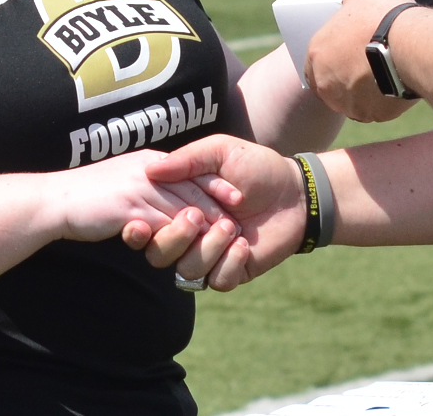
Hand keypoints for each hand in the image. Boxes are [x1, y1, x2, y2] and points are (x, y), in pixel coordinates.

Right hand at [46, 148, 227, 247]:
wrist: (53, 200)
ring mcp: (140, 189)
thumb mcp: (125, 178)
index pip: (191, 170)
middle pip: (193, 187)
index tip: (237, 197)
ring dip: (205, 220)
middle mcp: (149, 172)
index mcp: (149, 162)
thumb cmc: (87, 192)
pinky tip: (195, 245)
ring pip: (184, 205)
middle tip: (240, 218)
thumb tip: (172, 196)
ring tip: (225, 231)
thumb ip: (150, 181)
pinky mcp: (130, 210)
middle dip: (219, 203)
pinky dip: (183, 234)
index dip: (215, 184)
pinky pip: (164, 223)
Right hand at [137, 135, 307, 290]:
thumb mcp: (221, 151)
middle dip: (174, 238)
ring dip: (207, 248)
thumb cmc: (256, 166)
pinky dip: (228, 263)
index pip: (146, 228)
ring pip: (186, 271)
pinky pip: (216, 281)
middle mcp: (189, 235)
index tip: (137, 225)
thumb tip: (151, 170)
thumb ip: (187, 159)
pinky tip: (243, 244)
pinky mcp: (232, 271)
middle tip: (197, 217)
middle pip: (158, 254)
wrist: (296, 190)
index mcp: (179, 207)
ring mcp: (210, 255)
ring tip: (232, 226)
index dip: (136, 232)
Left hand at [304, 0, 422, 122]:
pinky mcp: (375, 116)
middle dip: (348, 71)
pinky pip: (376, 108)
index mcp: (316, 56)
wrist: (416, 48)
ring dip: (363, 88)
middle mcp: (327, 86)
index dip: (332, 51)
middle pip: (334, 80)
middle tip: (369, 55)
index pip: (315, 59)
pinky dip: (383, 99)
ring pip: (354, 97)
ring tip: (382, 69)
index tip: (350, 45)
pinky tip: (393, 85)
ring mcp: (351, 105)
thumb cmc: (384, 16)